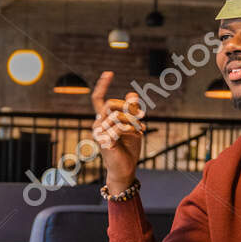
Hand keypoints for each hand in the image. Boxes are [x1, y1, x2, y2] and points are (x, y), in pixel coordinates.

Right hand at [90, 71, 144, 193]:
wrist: (125, 169)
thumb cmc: (128, 149)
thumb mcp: (133, 126)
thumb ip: (131, 111)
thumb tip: (132, 93)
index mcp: (103, 120)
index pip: (98, 99)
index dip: (102, 85)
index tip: (108, 72)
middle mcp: (97, 125)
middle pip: (110, 104)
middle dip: (128, 107)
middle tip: (143, 115)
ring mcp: (99, 133)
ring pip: (116, 115)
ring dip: (133, 120)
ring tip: (142, 128)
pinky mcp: (104, 141)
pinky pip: (118, 126)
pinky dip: (131, 128)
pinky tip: (138, 133)